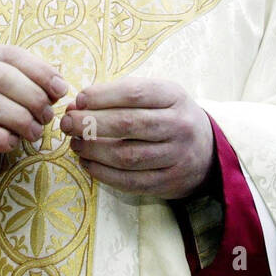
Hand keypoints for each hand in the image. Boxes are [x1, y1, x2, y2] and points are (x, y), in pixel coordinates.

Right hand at [0, 45, 67, 182]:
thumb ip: (16, 88)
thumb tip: (56, 89)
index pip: (8, 54)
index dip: (38, 70)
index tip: (60, 89)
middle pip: (0, 76)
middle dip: (32, 96)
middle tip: (47, 117)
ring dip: (19, 118)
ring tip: (34, 134)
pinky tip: (10, 143)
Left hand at [60, 78, 213, 199]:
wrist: (207, 151)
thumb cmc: (169, 116)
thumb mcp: (158, 95)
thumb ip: (121, 96)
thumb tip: (78, 104)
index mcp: (174, 97)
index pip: (134, 94)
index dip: (102, 96)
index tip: (79, 99)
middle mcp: (179, 125)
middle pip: (128, 125)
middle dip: (90, 123)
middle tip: (67, 123)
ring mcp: (175, 156)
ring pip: (127, 156)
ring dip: (93, 150)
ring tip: (74, 143)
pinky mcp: (168, 182)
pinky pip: (130, 181)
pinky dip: (103, 173)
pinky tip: (87, 163)